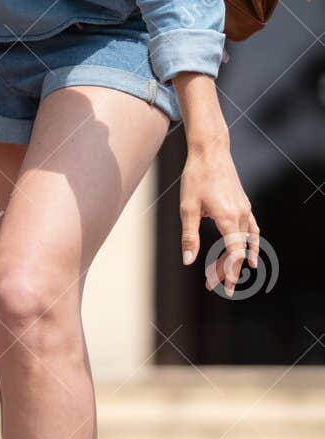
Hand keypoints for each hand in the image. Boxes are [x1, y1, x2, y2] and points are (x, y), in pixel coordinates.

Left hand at [180, 138, 258, 297]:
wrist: (210, 151)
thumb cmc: (195, 178)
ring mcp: (244, 209)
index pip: (235, 254)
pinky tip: (250, 256)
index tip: (224, 287)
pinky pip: (251, 229)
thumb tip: (188, 261)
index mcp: (227, 218)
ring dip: (236, 259)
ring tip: (229, 275)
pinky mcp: (243, 204)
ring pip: (245, 242)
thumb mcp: (187, 208)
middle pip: (239, 251)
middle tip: (214, 285)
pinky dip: (251, 244)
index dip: (230, 272)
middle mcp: (240, 215)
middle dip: (227, 270)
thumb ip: (189, 236)